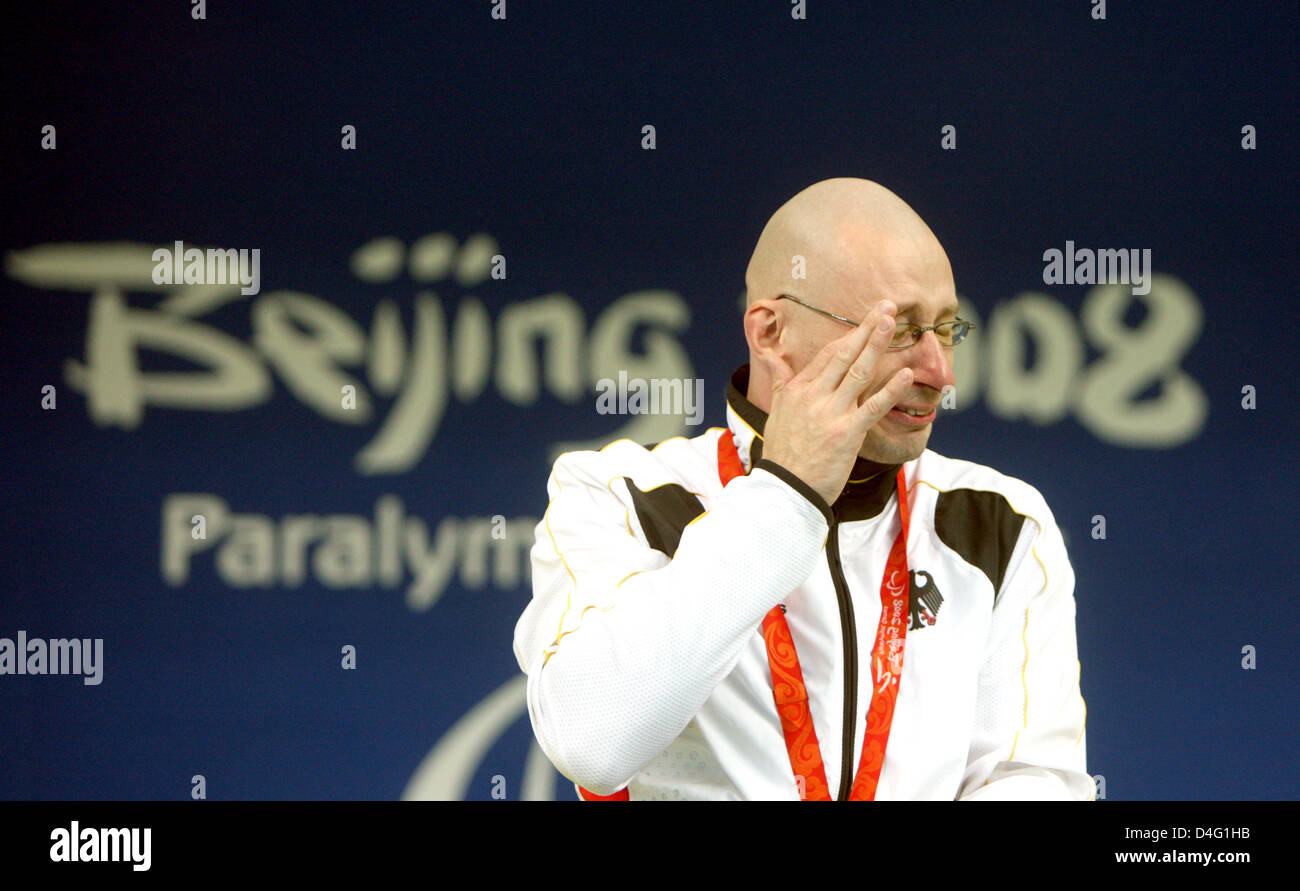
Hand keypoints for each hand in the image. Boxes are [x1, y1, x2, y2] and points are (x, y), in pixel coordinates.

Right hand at [761, 300, 912, 506]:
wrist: (785, 488)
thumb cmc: (783, 452)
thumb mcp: (775, 410)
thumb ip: (779, 380)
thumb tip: (770, 355)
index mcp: (797, 389)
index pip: (828, 355)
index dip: (850, 335)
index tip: (867, 320)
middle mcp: (814, 396)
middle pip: (845, 355)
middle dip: (867, 328)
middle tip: (886, 307)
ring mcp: (831, 413)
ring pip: (859, 372)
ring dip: (877, 345)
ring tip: (892, 323)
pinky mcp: (847, 434)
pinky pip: (873, 407)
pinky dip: (890, 389)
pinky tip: (906, 373)